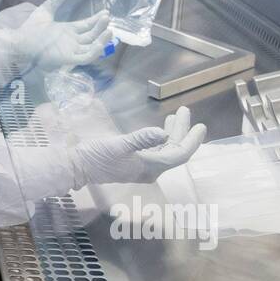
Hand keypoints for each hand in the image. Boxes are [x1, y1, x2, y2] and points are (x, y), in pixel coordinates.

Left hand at [0, 0, 112, 83]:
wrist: (19, 41)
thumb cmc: (30, 30)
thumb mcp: (45, 12)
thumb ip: (55, 2)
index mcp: (68, 31)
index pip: (87, 26)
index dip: (97, 20)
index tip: (106, 12)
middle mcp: (72, 42)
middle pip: (92, 35)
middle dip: (101, 27)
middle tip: (107, 18)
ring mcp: (71, 50)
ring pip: (92, 47)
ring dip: (102, 39)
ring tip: (109, 29)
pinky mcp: (68, 58)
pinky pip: (85, 57)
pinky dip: (95, 51)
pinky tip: (100, 42)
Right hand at [76, 106, 206, 184]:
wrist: (78, 167)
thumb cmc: (98, 156)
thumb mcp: (120, 144)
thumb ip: (142, 138)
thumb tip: (164, 133)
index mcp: (151, 167)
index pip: (180, 154)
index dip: (192, 140)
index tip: (201, 126)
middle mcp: (151, 169)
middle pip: (174, 150)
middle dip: (182, 131)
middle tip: (185, 111)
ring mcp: (143, 166)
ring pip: (166, 150)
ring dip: (173, 133)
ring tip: (176, 116)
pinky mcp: (135, 162)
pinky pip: (156, 150)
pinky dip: (162, 138)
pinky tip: (161, 129)